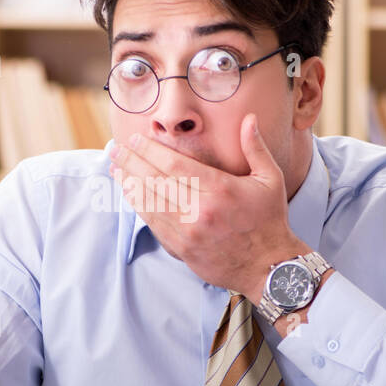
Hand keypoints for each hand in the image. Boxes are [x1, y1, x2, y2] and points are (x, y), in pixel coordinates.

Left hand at [110, 113, 308, 298]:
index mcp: (220, 189)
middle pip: (156, 181)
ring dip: (130, 184)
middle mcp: (200, 210)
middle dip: (132, 162)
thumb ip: (255, 148)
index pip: (174, 164)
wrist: (269, 267)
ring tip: (116, 169)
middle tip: (116, 150)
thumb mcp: (270, 180)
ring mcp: (189, 232)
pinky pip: (154, 225)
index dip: (151, 150)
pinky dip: (140, 208)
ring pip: (150, 203)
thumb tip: (249, 118)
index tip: (136, 139)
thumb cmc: (269, 220)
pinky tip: (130, 196)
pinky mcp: (182, 249)